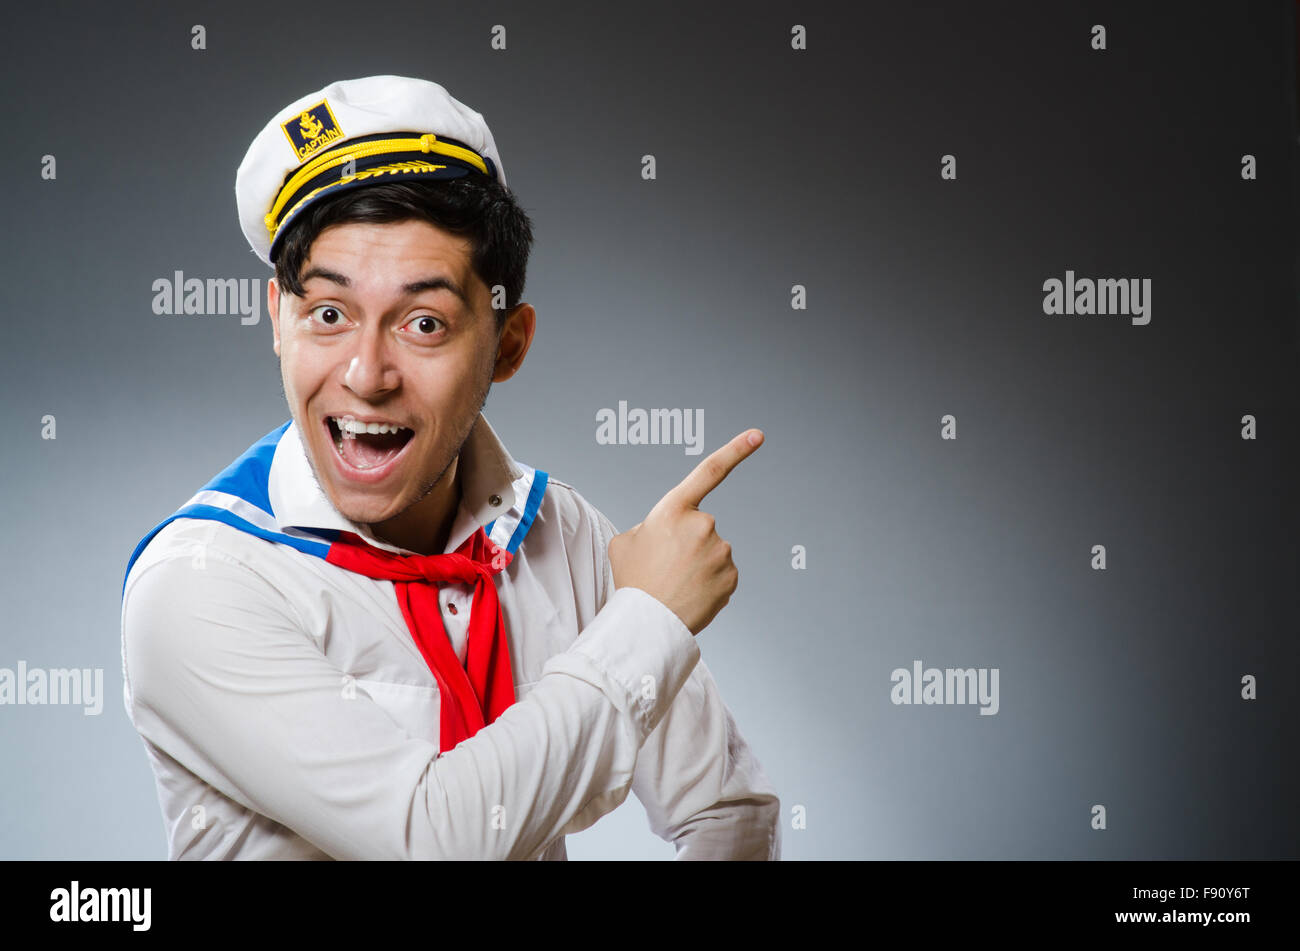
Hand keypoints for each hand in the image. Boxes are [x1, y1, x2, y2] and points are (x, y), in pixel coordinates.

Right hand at [607, 429, 763, 635]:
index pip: (710, 471)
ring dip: (698, 565)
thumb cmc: (632, 581)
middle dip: (688, 544)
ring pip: (713, 552)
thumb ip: (648, 527)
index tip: (759, 435)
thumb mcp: (624, 542)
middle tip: (666, 567)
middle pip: (701, 528)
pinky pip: (723, 574)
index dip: (737, 450)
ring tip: (675, 583)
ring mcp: (721, 551)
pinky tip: (691, 594)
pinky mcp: (732, 577)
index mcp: (674, 509)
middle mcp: (703, 524)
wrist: (646, 624)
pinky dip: (709, 584)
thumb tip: (664, 534)